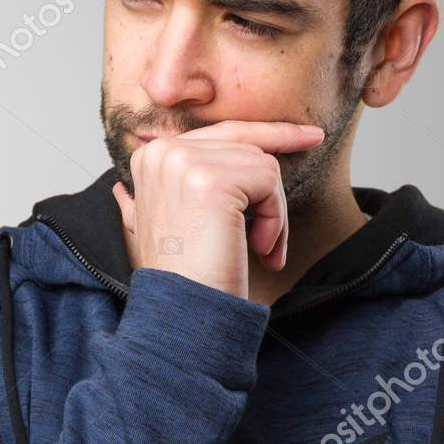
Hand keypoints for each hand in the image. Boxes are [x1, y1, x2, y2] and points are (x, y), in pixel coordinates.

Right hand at [111, 120, 324, 299]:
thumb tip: (133, 175)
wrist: (184, 311)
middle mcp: (163, 151)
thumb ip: (158, 189)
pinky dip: (274, 219)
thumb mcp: (161, 221)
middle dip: (268, 197)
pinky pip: (270, 182)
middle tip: (268, 244)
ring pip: (263, 165)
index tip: (310, 136)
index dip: (269, 134)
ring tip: (257, 250)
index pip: (223, 132)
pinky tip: (257, 249)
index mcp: (151, 156)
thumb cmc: (183, 273)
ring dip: (272, 214)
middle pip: (248, 147)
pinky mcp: (212, 180)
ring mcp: (184, 162)